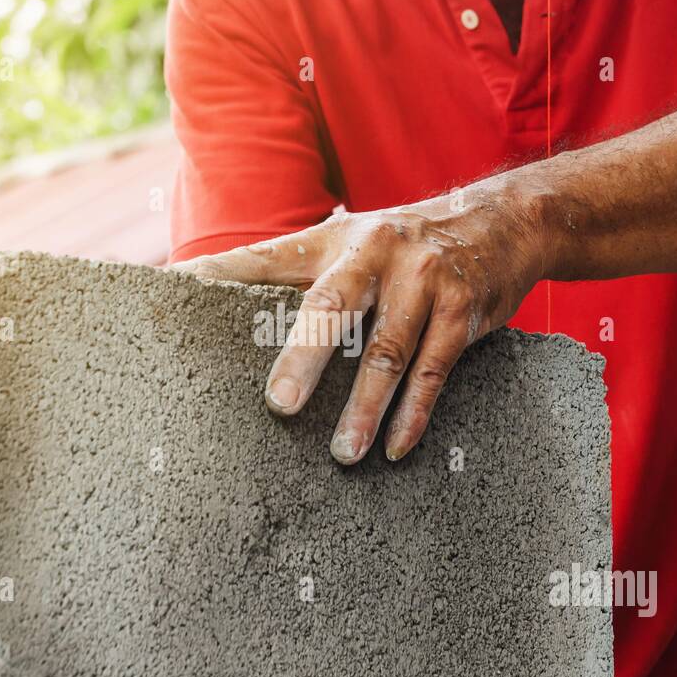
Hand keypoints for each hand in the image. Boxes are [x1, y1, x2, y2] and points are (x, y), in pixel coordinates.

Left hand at [173, 186, 546, 463]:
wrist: (505, 222)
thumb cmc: (405, 246)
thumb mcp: (350, 241)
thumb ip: (300, 274)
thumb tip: (228, 310)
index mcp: (332, 239)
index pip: (264, 258)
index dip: (218, 275)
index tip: (171, 294)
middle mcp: (374, 252)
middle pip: (332, 306)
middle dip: (304, 357)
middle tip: (279, 405)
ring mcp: (422, 280)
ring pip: (388, 352)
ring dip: (364, 409)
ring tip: (341, 454)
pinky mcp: (462, 311)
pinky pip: (434, 371)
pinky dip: (414, 414)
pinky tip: (395, 448)